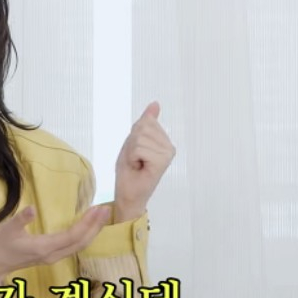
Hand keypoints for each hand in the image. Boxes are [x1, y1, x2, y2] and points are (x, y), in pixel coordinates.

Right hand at [0, 205, 111, 285]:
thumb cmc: (0, 244)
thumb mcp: (8, 228)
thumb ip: (21, 219)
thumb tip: (32, 208)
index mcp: (44, 247)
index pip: (72, 236)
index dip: (87, 223)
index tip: (98, 209)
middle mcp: (53, 255)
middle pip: (81, 242)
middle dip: (95, 227)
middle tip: (106, 210)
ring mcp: (53, 257)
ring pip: (79, 246)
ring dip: (92, 232)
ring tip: (101, 216)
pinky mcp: (51, 256)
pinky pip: (73, 247)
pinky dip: (84, 236)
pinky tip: (88, 227)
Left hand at [114, 101, 175, 222]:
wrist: (128, 193)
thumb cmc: (129, 170)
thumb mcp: (133, 141)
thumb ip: (145, 122)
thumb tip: (155, 103)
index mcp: (164, 140)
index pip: (145, 121)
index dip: (133, 136)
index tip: (135, 153)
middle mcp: (169, 146)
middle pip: (142, 127)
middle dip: (131, 143)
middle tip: (135, 160)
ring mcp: (167, 153)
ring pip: (140, 138)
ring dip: (131, 152)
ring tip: (136, 164)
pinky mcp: (162, 161)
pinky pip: (139, 148)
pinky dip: (133, 158)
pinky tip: (138, 168)